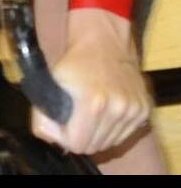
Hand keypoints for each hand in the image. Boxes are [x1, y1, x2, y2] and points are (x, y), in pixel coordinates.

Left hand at [32, 8, 151, 155]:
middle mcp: (118, 110)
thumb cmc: (75, 60)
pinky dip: (112, 129)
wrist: (104, 41)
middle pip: (95, 146)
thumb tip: (47, 134)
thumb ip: (43, 112)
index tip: (60, 126)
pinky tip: (103, 114)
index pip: (78, 144)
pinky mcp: (144, 110)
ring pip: (111, 142)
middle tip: (72, 122)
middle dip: (79, 137)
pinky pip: (125, 133)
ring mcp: (134, 111)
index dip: (64, 138)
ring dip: (97, 135)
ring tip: (87, 117)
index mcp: (94, 104)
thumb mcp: (50, 82)